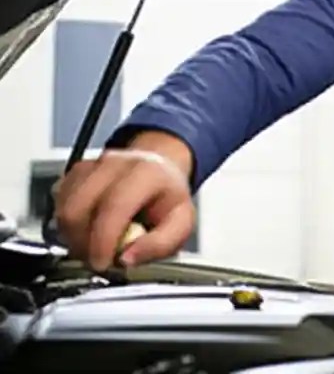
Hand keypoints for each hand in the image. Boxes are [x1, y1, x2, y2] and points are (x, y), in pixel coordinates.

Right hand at [54, 131, 195, 270]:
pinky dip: (68, 226)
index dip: (103, 240)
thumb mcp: (181, 225)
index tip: (102, 263)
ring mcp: (92, 166)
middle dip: (82, 243)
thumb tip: (127, 259)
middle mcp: (116, 164)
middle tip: (98, 260)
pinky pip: (58, 206)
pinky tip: (88, 231)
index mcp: (146, 173)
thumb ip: (160, 245)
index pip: (115, 206)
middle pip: (79, 208)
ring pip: (63, 209)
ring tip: (95, 246)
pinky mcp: (74, 173)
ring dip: (73, 237)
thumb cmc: (168, 200)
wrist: (159, 174)